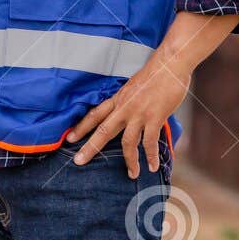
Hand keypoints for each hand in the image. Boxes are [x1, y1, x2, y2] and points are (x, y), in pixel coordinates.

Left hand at [64, 58, 188, 177]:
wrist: (170, 64)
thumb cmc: (155, 73)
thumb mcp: (134, 86)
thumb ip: (128, 101)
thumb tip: (127, 112)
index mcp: (118, 98)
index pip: (95, 114)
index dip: (81, 127)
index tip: (69, 138)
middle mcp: (125, 107)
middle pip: (103, 131)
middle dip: (90, 148)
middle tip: (79, 162)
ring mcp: (139, 113)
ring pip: (128, 143)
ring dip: (130, 161)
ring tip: (132, 175)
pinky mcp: (154, 118)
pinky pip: (150, 142)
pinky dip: (151, 156)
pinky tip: (152, 166)